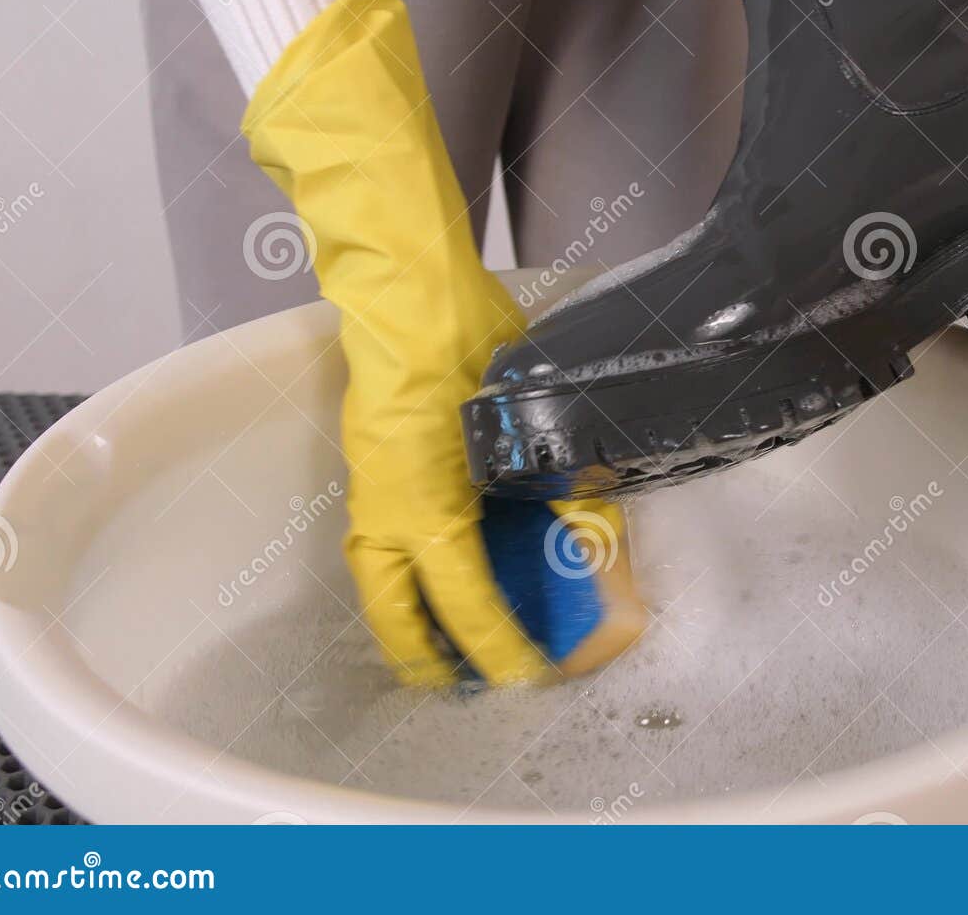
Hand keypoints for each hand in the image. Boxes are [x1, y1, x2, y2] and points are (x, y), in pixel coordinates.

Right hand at [242, 0, 643, 684]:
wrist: (407, 284)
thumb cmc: (466, 340)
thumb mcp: (530, 417)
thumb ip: (564, 485)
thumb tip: (598, 542)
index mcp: (424, 502)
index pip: (464, 598)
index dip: (497, 645)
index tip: (525, 675)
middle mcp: (385, 506)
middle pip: (392, 609)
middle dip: (425, 655)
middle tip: (461, 684)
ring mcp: (370, 484)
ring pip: (377, 577)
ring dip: (408, 617)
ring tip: (443, 644)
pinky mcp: (372, 463)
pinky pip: (379, 537)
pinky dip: (403, 571)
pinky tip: (436, 570)